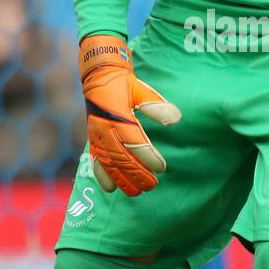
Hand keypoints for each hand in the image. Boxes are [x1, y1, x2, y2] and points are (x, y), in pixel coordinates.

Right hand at [79, 34, 180, 195]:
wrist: (99, 75)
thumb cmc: (124, 84)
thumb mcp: (142, 90)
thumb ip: (157, 106)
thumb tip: (175, 119)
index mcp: (120, 117)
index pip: (136, 144)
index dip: (148, 158)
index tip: (161, 168)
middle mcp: (105, 129)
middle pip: (122, 159)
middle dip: (137, 175)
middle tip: (152, 186)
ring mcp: (97, 135)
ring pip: (109, 164)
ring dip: (122, 180)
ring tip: (135, 192)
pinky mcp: (92, 139)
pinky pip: (95, 161)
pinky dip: (102, 175)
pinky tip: (109, 189)